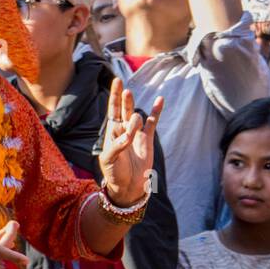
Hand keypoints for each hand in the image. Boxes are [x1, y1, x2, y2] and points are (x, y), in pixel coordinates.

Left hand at [98, 79, 160, 206]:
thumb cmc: (113, 174)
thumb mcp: (109, 160)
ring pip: (137, 116)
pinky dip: (156, 112)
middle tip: (126, 91)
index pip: (113, 110)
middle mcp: (124, 130)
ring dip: (136, 114)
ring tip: (133, 127)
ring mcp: (136, 134)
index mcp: (112, 132)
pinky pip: (153, 123)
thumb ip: (116, 146)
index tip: (117, 81)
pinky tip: (160, 100)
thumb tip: (128, 135)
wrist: (128, 187)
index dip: (114, 96)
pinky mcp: (147, 140)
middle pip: (124, 109)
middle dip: (125, 99)